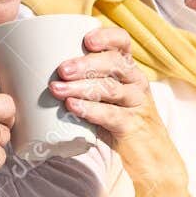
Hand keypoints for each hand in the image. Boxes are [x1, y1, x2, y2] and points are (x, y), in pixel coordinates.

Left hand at [48, 27, 190, 196]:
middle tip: (62, 70)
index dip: (107, 36)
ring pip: (110, 88)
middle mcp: (136, 81)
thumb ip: (85, 84)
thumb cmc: (119, 123)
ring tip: (57, 89)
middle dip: (86, 64)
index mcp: (128, 69)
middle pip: (114, 63)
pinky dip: (90, 109)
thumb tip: (43, 76)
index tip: (87, 40)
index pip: (123, 42)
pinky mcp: (133, 125)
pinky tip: (72, 107)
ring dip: (80, 87)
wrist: (152, 159)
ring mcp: (137, 103)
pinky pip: (111, 114)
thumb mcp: (106, 98)